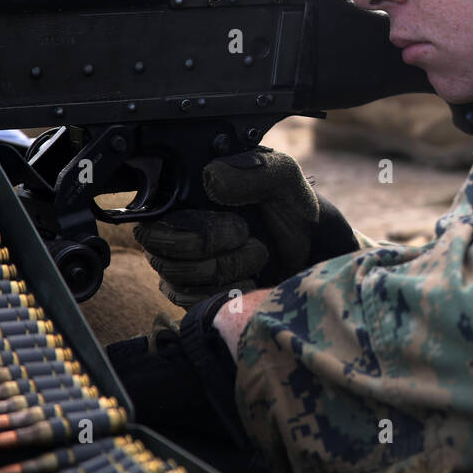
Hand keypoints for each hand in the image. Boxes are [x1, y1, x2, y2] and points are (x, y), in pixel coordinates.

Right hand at [135, 146, 354, 308]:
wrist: (320, 259)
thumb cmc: (298, 213)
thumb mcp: (285, 179)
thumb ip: (254, 170)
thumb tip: (212, 178)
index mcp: (190, 193)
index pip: (151, 208)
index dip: (185, 220)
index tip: (234, 222)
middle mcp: (179, 228)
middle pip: (157, 245)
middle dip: (207, 243)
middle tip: (246, 234)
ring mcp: (184, 265)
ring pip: (172, 276)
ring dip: (223, 267)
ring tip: (258, 253)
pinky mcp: (196, 297)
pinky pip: (188, 302)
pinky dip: (224, 293)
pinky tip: (251, 281)